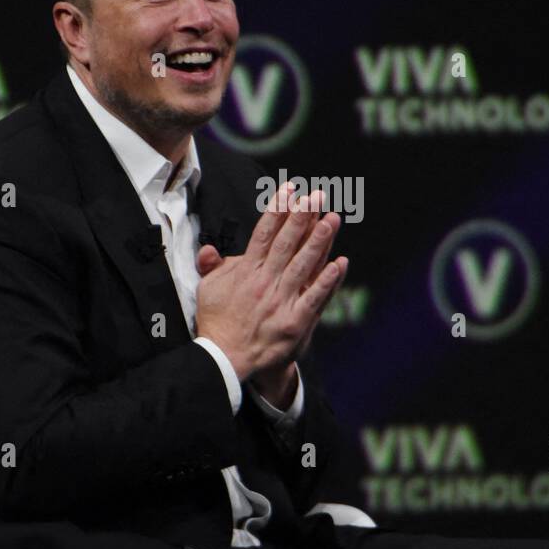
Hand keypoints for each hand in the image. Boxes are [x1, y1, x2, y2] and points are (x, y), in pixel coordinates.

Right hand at [194, 184, 346, 380]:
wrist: (224, 358)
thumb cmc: (217, 322)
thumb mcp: (208, 290)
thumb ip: (212, 266)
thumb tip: (209, 249)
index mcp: (246, 271)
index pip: (264, 233)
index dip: (278, 210)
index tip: (290, 189)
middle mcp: (264, 282)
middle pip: (287, 243)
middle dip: (302, 217)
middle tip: (317, 195)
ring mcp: (280, 301)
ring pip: (303, 265)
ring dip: (318, 241)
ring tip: (332, 218)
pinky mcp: (294, 322)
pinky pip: (314, 298)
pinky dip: (327, 281)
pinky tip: (340, 263)